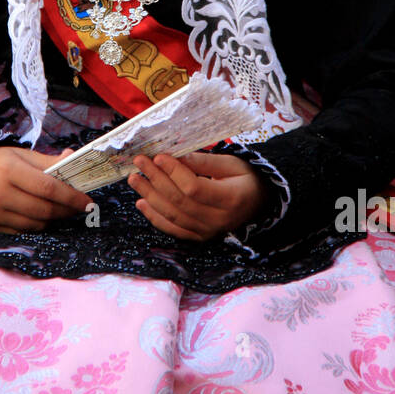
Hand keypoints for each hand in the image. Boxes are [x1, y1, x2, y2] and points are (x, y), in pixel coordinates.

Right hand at [0, 146, 90, 233]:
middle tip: (79, 207)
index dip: (71, 196)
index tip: (88, 202)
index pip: (48, 188)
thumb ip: (48, 161)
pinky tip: (40, 217)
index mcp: (8, 170)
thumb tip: (73, 159)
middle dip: (66, 210)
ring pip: (36, 224)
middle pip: (44, 209)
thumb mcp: (20, 155)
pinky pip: (22, 232)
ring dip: (53, 219)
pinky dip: (36, 226)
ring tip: (59, 210)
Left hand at [127, 150, 269, 241]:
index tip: (158, 156)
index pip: (194, 188)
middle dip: (156, 180)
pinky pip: (173, 229)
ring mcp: (208, 231)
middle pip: (179, 201)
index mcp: (230, 199)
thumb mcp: (232, 164)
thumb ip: (204, 161)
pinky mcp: (199, 237)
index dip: (174, 172)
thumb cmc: (246, 178)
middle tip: (139, 162)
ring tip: (135, 179)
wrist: (259, 203)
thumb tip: (176, 156)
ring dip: (150, 196)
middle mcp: (219, 220)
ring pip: (173, 216)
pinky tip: (141, 203)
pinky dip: (155, 217)